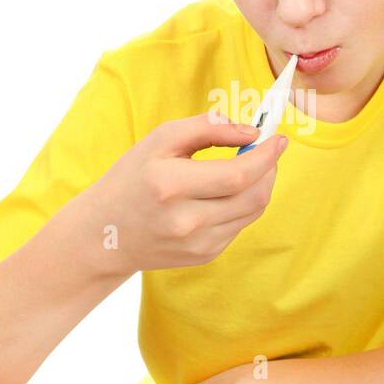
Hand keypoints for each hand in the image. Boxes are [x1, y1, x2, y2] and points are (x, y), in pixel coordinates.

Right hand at [79, 113, 288, 278]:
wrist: (105, 234)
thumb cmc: (132, 178)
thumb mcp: (160, 140)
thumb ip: (207, 127)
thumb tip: (251, 132)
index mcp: (170, 186)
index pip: (238, 174)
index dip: (266, 156)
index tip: (278, 139)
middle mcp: (186, 221)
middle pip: (254, 196)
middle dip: (269, 170)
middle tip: (266, 151)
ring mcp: (197, 244)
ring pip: (252, 212)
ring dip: (260, 186)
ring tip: (247, 168)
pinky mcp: (204, 256)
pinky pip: (239, 225)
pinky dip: (242, 204)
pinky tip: (225, 193)